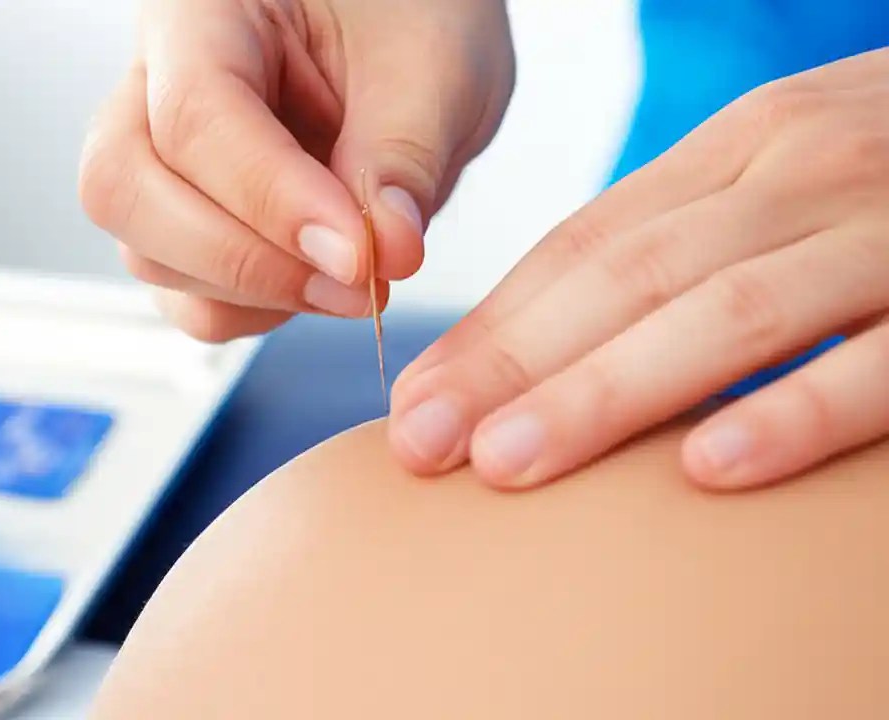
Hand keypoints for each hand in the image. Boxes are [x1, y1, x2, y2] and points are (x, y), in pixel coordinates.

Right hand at [79, 0, 513, 340]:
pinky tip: (321, 283)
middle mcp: (153, 84)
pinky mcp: (182, 225)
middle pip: (124, 189)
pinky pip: (184, 294)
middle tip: (356, 282)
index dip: (270, 197)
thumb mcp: (435, 66)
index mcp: (202, 9)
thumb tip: (383, 254)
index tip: (355, 254)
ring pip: (147, 254)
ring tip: (356, 276)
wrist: (412, 36)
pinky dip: (255, 309)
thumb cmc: (412, 17)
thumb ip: (405, 156)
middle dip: (241, 258)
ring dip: (256, 290)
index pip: (193, 115)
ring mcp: (157, 162)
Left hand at [390, 48, 888, 490]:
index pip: (588, 241)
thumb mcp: (785, 180)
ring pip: (727, 314)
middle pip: (629, 277)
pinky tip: (709, 466)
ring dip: (607, 393)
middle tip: (423, 444)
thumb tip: (553, 342)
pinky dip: (795, 410)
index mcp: (743, 146)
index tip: (416, 400)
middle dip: (513, 365)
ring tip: (512, 461)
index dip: (495, 323)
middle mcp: (805, 171)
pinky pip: (882, 363)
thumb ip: (686, 241)